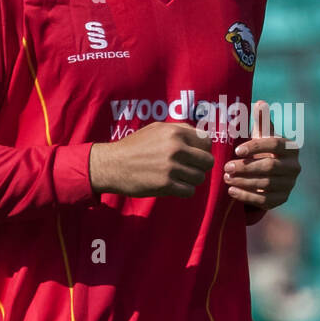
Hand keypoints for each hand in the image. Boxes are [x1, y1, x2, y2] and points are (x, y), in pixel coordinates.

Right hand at [89, 121, 213, 197]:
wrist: (112, 165)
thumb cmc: (135, 146)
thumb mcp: (157, 129)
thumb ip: (180, 130)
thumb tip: (203, 137)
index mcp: (175, 132)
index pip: (206, 142)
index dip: (203, 150)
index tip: (195, 156)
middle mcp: (175, 148)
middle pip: (208, 162)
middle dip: (200, 167)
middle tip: (188, 168)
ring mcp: (171, 167)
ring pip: (200, 178)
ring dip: (191, 180)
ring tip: (179, 177)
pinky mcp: (165, 185)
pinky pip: (189, 191)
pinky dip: (184, 190)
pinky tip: (173, 186)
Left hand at [224, 101, 300, 210]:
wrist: (269, 174)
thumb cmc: (263, 149)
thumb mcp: (262, 135)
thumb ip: (262, 120)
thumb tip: (261, 103)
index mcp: (291, 148)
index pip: (275, 145)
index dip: (256, 147)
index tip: (237, 150)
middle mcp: (294, 167)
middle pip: (269, 167)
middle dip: (245, 167)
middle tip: (226, 167)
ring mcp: (290, 184)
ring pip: (266, 184)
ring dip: (243, 181)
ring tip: (226, 178)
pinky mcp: (282, 199)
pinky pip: (264, 201)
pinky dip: (246, 196)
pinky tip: (231, 191)